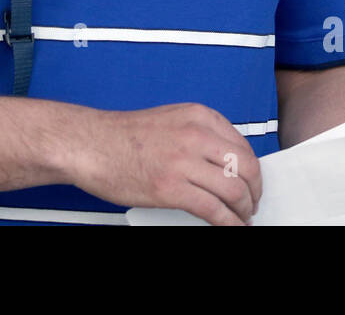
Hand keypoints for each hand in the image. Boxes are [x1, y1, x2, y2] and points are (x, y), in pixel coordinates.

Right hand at [70, 102, 261, 225]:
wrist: (89, 144)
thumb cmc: (121, 136)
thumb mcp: (169, 121)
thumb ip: (198, 134)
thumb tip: (223, 159)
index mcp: (197, 117)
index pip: (243, 145)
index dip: (252, 169)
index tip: (252, 181)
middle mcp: (195, 136)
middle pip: (246, 167)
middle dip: (254, 190)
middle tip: (252, 202)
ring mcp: (184, 162)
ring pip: (234, 190)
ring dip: (244, 209)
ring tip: (241, 218)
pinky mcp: (171, 189)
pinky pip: (214, 210)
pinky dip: (229, 223)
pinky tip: (232, 227)